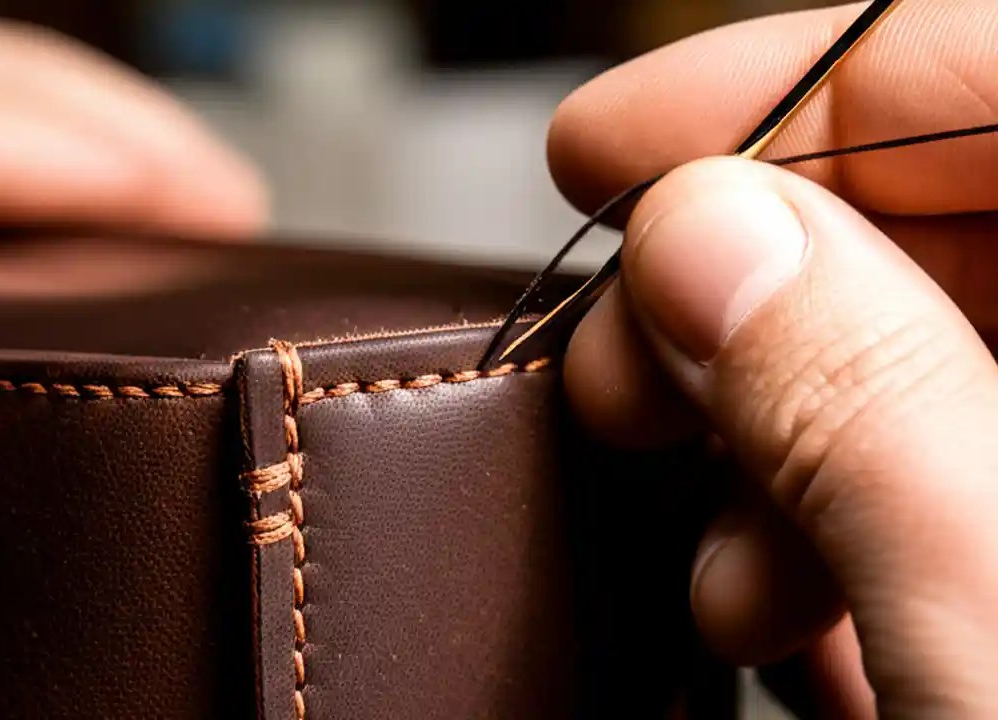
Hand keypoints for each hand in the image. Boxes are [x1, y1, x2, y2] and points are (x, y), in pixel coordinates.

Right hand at [550, 1, 996, 716]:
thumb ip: (864, 410)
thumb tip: (704, 236)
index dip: (796, 88)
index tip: (602, 146)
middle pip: (942, 223)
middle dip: (745, 297)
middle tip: (624, 380)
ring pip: (920, 362)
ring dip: (776, 450)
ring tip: (729, 579)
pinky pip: (937, 484)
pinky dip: (838, 537)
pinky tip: (800, 624)